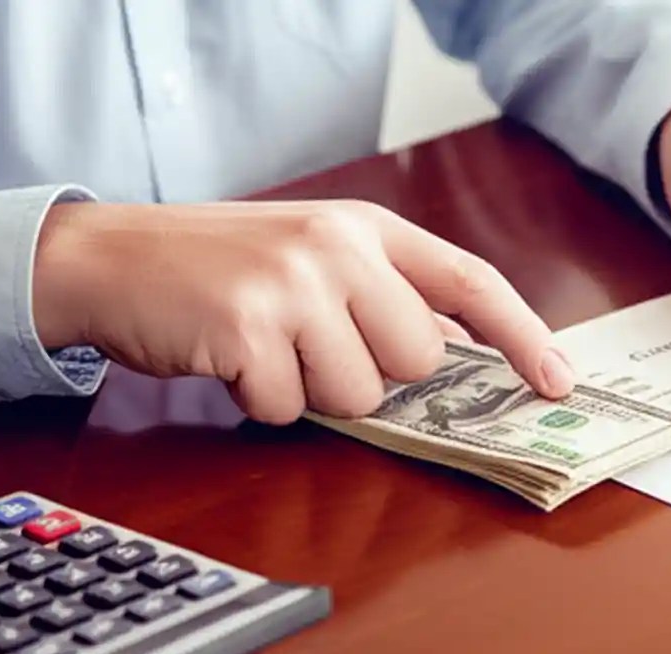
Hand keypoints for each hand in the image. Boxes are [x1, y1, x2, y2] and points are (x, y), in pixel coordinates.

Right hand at [32, 200, 574, 422]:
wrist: (112, 258)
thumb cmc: (221, 267)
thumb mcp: (314, 257)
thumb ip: (384, 296)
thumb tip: (454, 360)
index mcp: (366, 227)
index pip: (469, 280)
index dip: (523, 333)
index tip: (558, 378)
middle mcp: (339, 246)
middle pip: (416, 358)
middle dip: (373, 372)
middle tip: (314, 345)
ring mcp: (295, 283)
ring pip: (359, 393)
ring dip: (313, 391)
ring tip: (268, 347)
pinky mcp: (250, 328)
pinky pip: (292, 409)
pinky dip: (263, 402)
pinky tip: (232, 360)